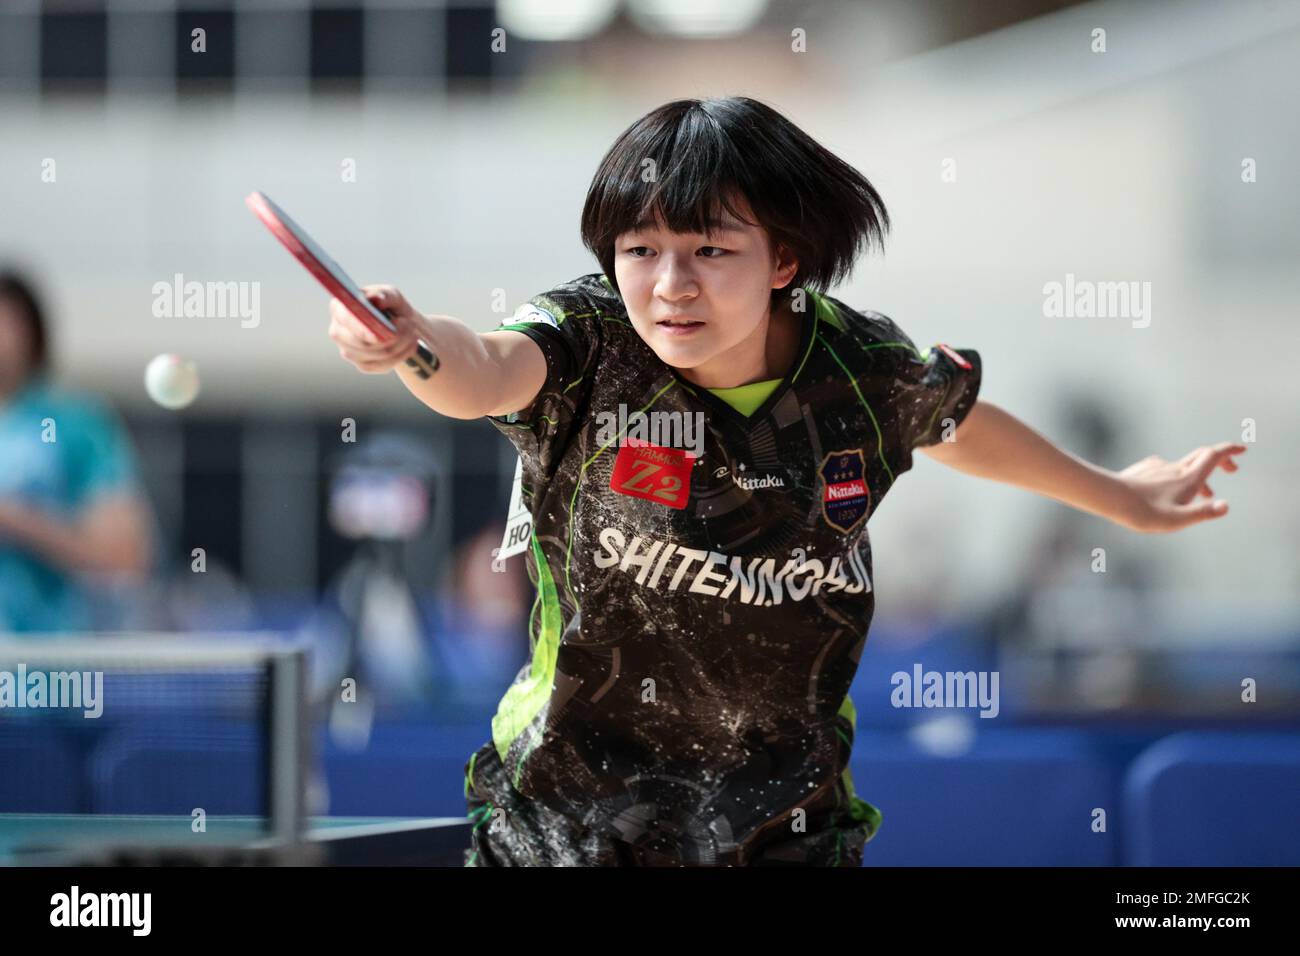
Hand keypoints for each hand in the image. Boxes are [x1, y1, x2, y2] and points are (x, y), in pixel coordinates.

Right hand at [328, 285, 421, 373]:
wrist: (400, 325)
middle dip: (389, 337)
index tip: (378, 333)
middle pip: (361, 343)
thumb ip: (383, 295)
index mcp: (339, 309)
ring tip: (412, 332)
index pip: (345, 320)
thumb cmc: (390, 306)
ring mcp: (349, 352)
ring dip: (400, 344)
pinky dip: (401, 355)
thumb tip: (376, 299)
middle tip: (409, 325)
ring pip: (377, 355)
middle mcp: (338, 332)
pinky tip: (409, 344)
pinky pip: (384, 365)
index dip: (361, 328)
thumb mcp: (391, 295)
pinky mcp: (363, 365)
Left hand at [1115, 442, 1244, 532]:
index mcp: (1187, 478)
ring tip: (1203, 493)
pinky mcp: (1143, 470)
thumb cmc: (1142, 512)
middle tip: (1232, 469)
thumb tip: (1226, 506)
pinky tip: (1169, 489)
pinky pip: (1165, 469)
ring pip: (1184, 466)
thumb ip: (1202, 513)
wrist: (1108, 497)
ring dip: (1198, 475)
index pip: (1213, 456)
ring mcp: (1158, 467)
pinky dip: (1176, 476)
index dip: (1230, 451)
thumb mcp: (1176, 520)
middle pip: (1202, 456)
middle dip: (1220, 460)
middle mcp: (1174, 469)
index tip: (1242, 451)